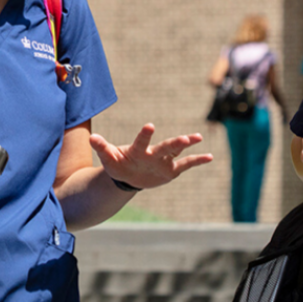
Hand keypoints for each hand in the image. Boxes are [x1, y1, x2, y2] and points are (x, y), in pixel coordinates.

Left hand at [90, 123, 212, 189]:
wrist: (127, 176)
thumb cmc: (118, 164)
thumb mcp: (108, 158)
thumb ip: (102, 147)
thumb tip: (92, 138)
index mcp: (138, 150)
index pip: (142, 141)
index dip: (145, 135)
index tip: (150, 126)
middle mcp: (153, 153)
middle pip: (166, 147)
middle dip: (175, 143)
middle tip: (185, 138)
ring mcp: (163, 161)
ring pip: (177, 152)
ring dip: (186, 145)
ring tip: (198, 137)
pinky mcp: (170, 170)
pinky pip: (185, 164)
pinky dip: (197, 161)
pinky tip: (210, 157)